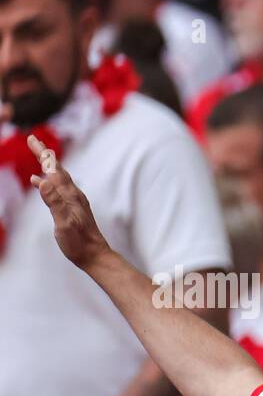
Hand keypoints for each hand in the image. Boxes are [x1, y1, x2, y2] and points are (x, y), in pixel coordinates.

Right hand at [26, 134, 110, 269]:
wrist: (96, 256)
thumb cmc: (79, 243)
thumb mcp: (63, 223)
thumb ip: (54, 203)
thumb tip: (41, 181)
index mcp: (70, 196)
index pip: (54, 170)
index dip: (43, 154)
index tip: (32, 139)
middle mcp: (74, 196)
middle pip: (57, 170)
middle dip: (45, 155)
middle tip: (33, 140)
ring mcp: (74, 202)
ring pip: (59, 178)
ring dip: (47, 166)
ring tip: (39, 157)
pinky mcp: (73, 210)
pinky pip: (58, 190)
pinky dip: (48, 182)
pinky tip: (40, 183)